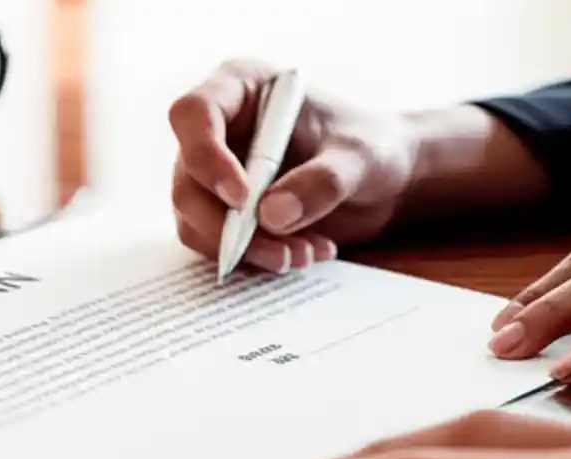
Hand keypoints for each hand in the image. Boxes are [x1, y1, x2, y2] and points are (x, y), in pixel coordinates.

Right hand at [168, 60, 417, 273]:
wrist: (382, 181)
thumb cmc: (370, 148)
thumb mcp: (360, 158)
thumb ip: (323, 181)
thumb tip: (272, 216)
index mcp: (241, 88)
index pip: (193, 114)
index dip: (207, 157)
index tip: (243, 198)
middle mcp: (217, 130)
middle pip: (188, 181)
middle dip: (229, 226)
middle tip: (281, 251)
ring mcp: (213, 174)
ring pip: (195, 221)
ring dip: (246, 250)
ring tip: (305, 254)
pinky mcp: (220, 212)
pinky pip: (216, 244)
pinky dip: (254, 259)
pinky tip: (303, 253)